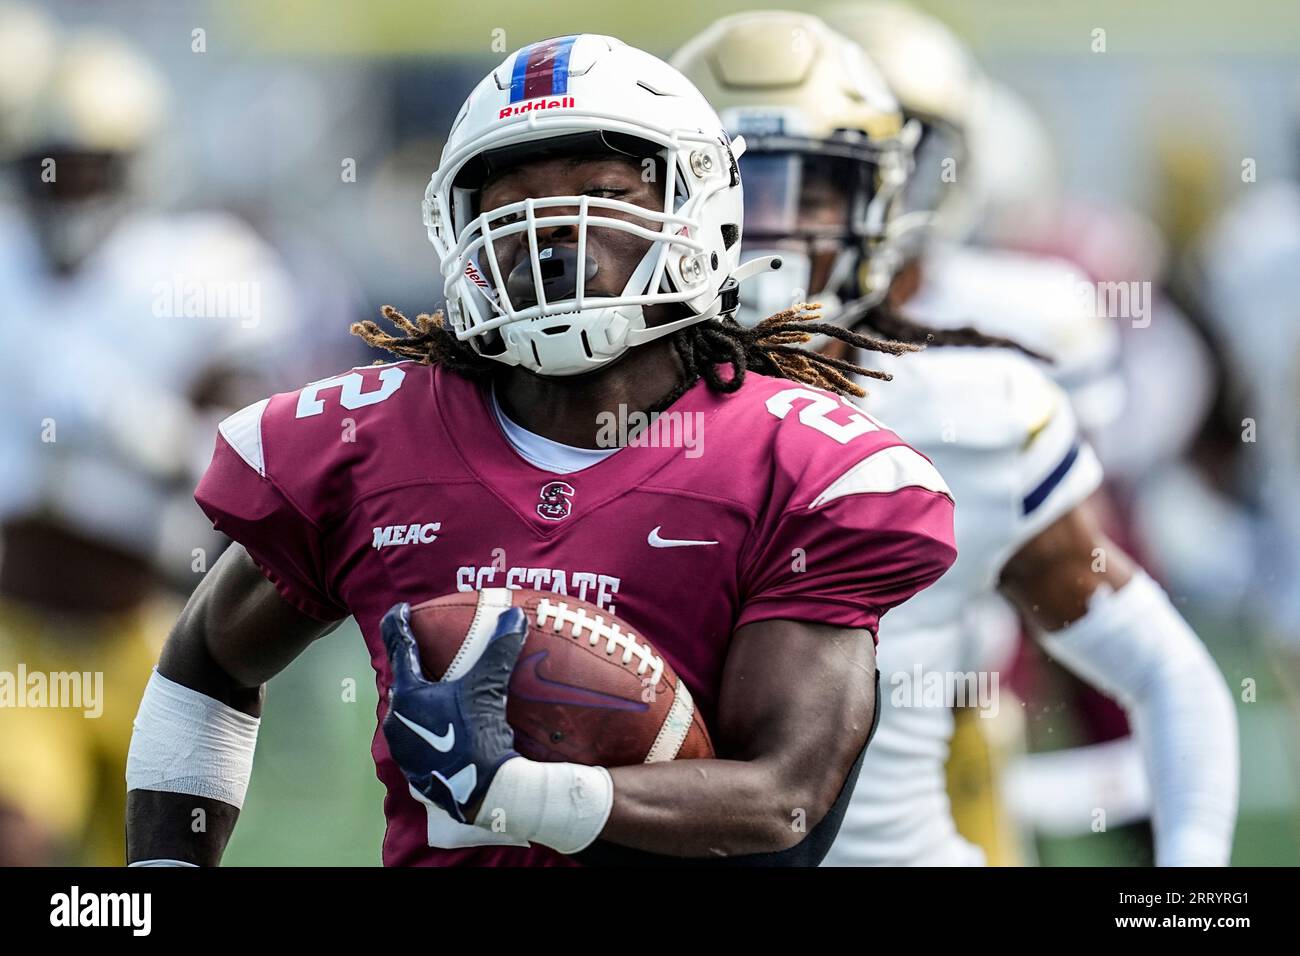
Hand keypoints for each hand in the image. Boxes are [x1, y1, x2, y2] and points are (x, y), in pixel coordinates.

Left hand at [380, 602, 526, 823]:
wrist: (482, 790)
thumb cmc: (477, 736)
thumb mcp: (488, 688)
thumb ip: (499, 650)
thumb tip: (514, 615)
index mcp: (408, 694)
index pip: (398, 647)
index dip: (398, 623)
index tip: (401, 609)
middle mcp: (396, 719)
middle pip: (400, 681)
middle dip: (410, 665)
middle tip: (424, 650)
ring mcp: (402, 747)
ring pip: (406, 710)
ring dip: (418, 696)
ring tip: (436, 687)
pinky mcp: (414, 767)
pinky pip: (415, 734)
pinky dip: (426, 721)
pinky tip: (444, 723)